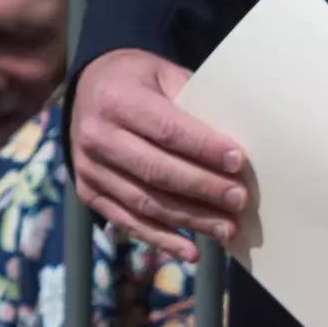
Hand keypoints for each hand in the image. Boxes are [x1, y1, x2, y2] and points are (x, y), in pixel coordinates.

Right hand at [71, 47, 246, 259]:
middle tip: (239, 200)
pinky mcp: (89, 193)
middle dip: (203, 188)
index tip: (238, 162)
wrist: (88, 89)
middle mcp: (96, 136)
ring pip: (145, 202)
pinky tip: (191, 251)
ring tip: (226, 229)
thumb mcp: (163, 75)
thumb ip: (193, 102)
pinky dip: (162, 239)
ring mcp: (89, 168)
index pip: (166, 130)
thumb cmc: (139, 82)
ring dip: (190, 219)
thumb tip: (235, 142)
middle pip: (157, 171)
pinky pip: (128, 221)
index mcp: (117, 100)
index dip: (203, 149)